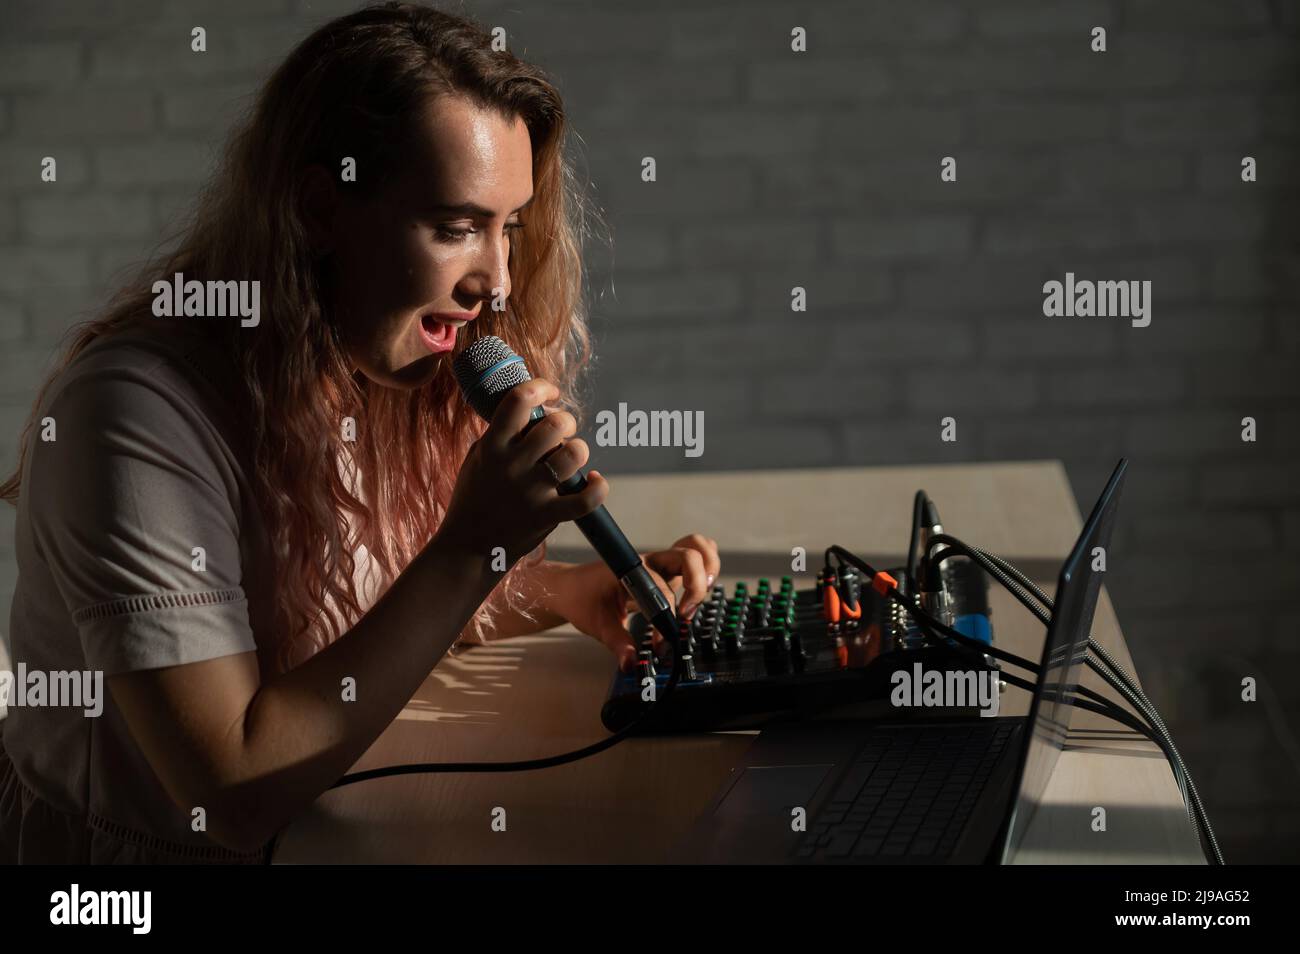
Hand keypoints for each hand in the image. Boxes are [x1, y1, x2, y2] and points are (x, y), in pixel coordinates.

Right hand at [436, 378, 607, 569]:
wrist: (468, 548)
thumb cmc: (474, 498)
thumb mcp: (478, 458)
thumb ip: (500, 433)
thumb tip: (529, 407)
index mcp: (492, 446)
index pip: (519, 400)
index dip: (540, 387)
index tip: (549, 392)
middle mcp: (512, 465)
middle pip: (555, 425)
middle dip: (565, 421)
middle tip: (561, 432)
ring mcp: (530, 492)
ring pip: (573, 454)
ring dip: (579, 449)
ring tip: (572, 456)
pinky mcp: (547, 516)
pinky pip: (586, 499)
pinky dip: (598, 488)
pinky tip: (594, 481)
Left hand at [551, 534, 721, 671]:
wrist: (570, 585)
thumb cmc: (581, 599)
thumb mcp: (597, 625)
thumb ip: (617, 644)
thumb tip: (632, 663)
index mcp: (632, 570)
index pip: (662, 589)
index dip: (666, 617)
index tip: (661, 641)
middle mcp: (650, 561)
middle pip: (689, 555)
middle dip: (697, 585)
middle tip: (687, 614)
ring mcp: (660, 563)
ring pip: (698, 548)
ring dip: (708, 570)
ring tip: (698, 598)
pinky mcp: (666, 570)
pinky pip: (695, 557)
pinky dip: (705, 568)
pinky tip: (698, 590)